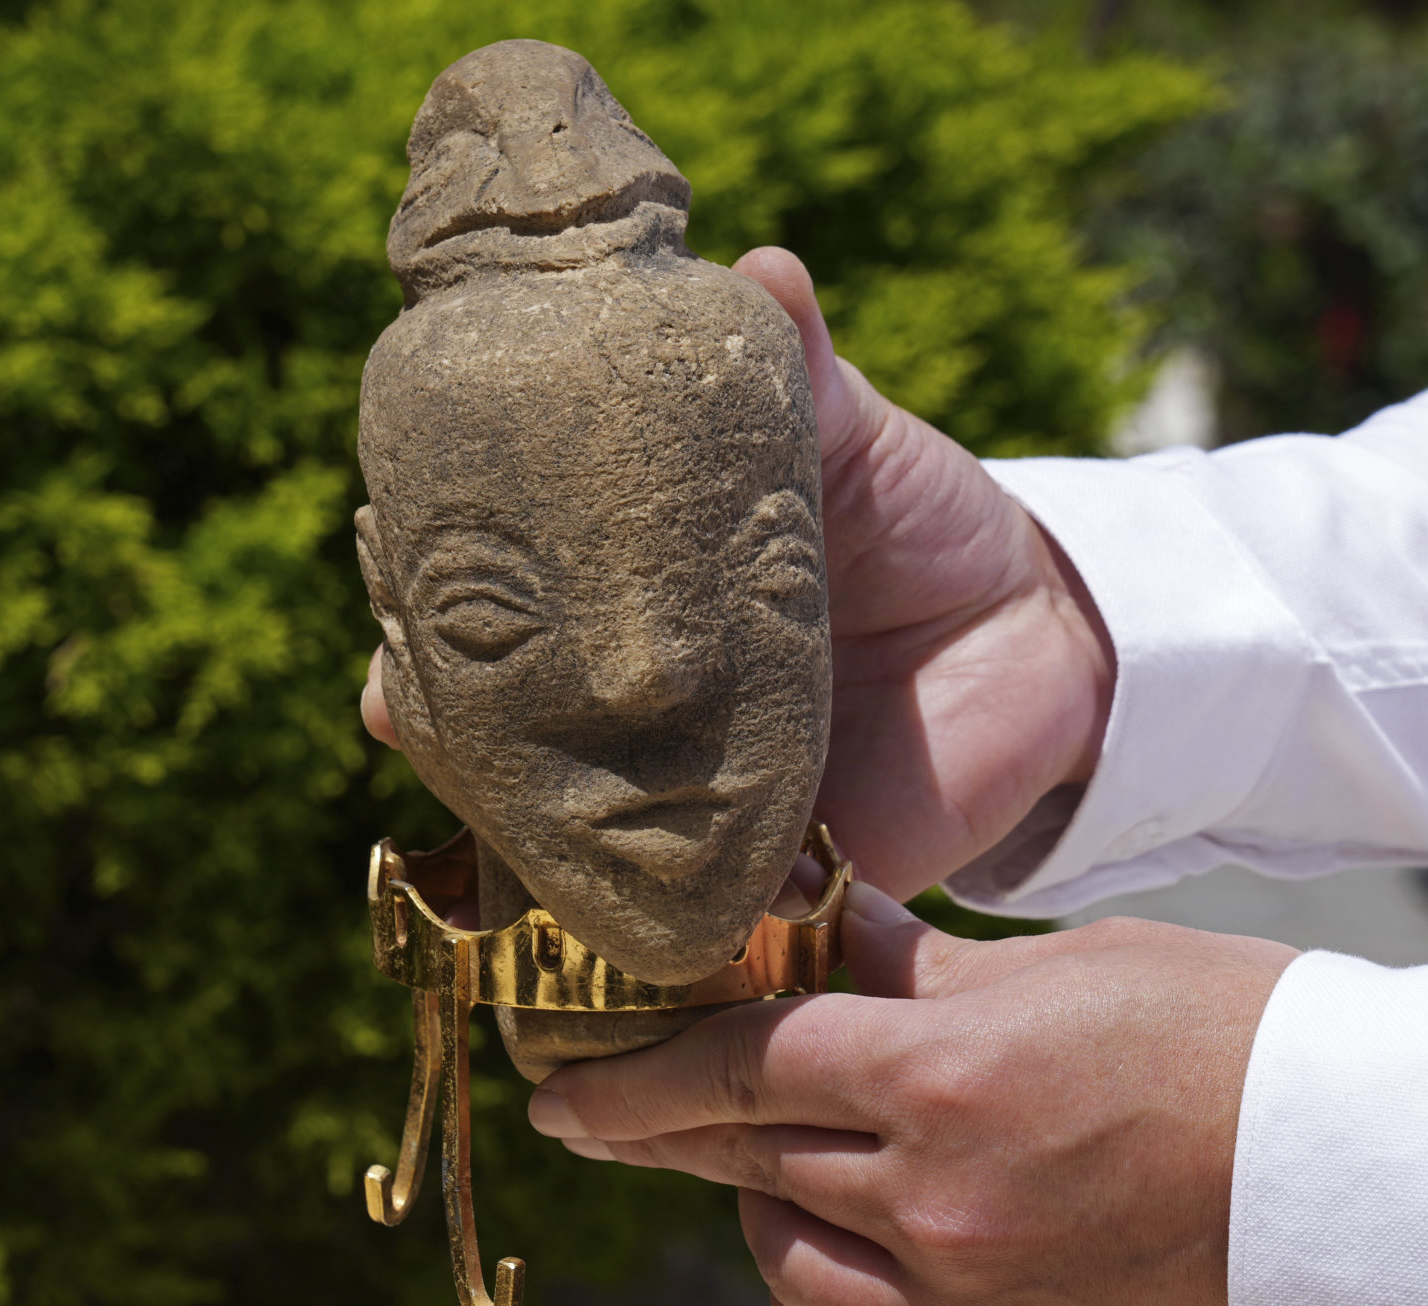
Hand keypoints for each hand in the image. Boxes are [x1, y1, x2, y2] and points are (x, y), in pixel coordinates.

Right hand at [364, 247, 1113, 896]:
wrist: (1044, 639)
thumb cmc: (919, 520)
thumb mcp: (853, 443)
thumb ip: (803, 378)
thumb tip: (763, 268)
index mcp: (630, 595)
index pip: (498, 604)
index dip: (429, 604)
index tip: (382, 585)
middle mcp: (637, 706)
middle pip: (509, 734)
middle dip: (448, 732)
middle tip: (398, 712)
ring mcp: (690, 798)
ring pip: (581, 836)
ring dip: (530, 836)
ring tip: (487, 826)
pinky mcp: (771, 874)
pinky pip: (702, 911)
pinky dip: (663, 915)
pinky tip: (625, 909)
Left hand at [528, 879, 1298, 1305]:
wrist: (1370, 1181)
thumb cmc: (1235, 1039)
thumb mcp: (1066, 966)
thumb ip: (915, 965)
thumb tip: (815, 934)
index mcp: (946, 1075)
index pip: (739, 1064)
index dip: (632, 1069)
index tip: (561, 1076)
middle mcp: (936, 1203)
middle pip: (742, 1161)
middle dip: (652, 1129)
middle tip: (593, 1109)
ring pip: (788, 1264)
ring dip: (751, 1204)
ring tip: (757, 1158)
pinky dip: (814, 1295)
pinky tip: (820, 1252)